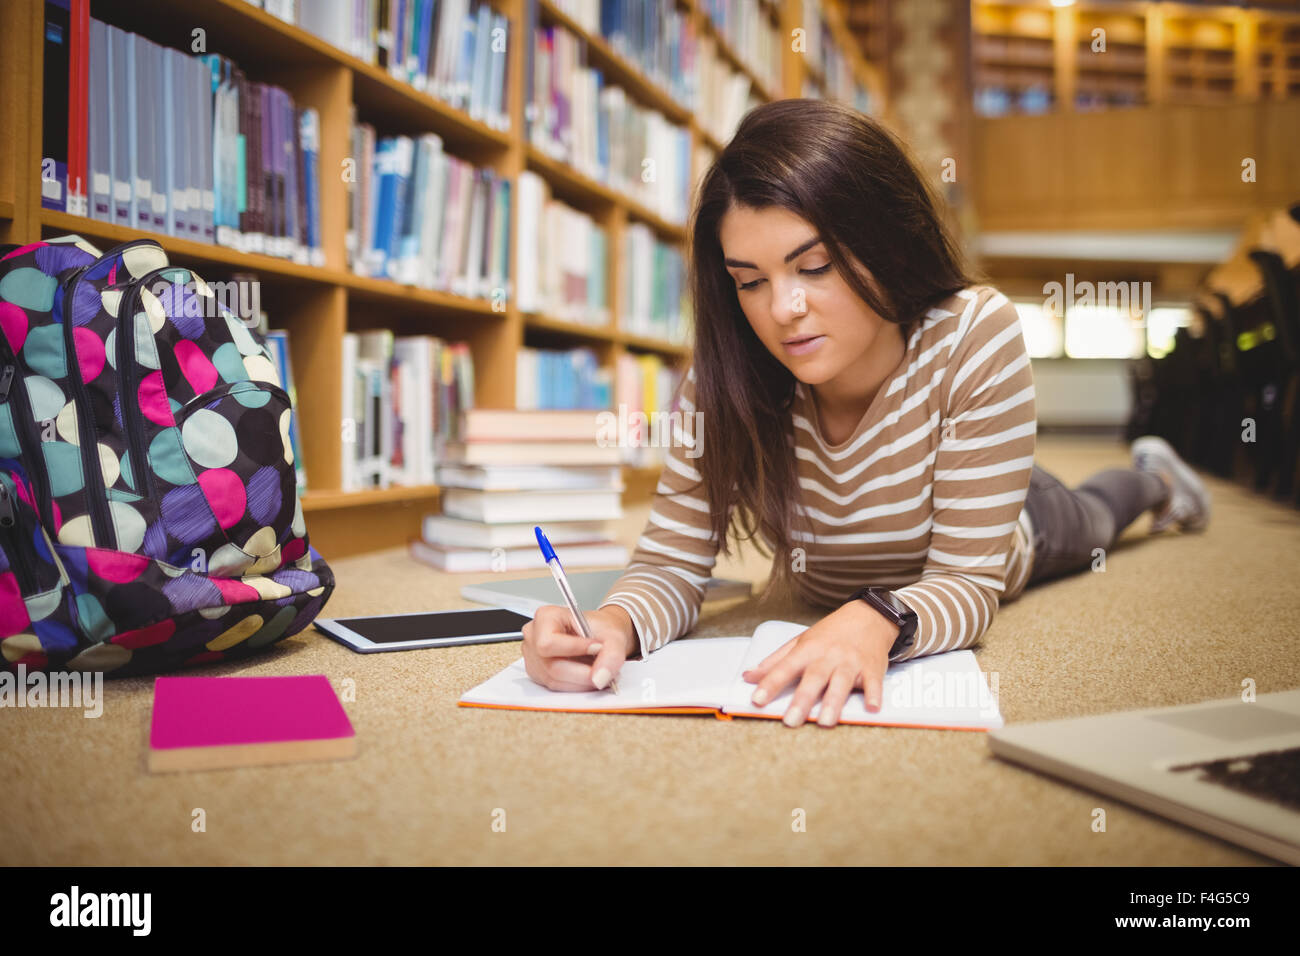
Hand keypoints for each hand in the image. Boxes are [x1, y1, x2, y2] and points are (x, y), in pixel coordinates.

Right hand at [521, 605, 637, 691]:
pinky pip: (555, 686)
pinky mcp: (538, 673)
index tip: (597, 649)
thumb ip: (611, 655)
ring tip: (599, 671)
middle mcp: (533, 637)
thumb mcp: (613, 635)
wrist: (600, 636)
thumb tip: (600, 678)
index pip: (549, 642)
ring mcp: (532, 657)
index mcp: (545, 617)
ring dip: (581, 681)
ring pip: (554, 680)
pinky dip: (576, 685)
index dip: (574, 650)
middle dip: (583, 673)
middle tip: (604, 670)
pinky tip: (587, 675)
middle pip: (552, 666)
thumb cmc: (600, 630)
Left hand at [741, 601, 898, 727]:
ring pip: (841, 682)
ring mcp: (851, 662)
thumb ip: (775, 661)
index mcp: (808, 649)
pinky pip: (873, 683)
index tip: (757, 699)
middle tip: (790, 721)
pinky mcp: (872, 669)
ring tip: (825, 722)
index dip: (770, 683)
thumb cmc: (830, 633)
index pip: (785, 667)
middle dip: (801, 700)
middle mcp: (829, 656)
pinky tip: (872, 709)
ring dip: (833, 702)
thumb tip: (748, 677)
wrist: (868, 617)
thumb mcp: (800, 642)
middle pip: (813, 678)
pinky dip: (874, 695)